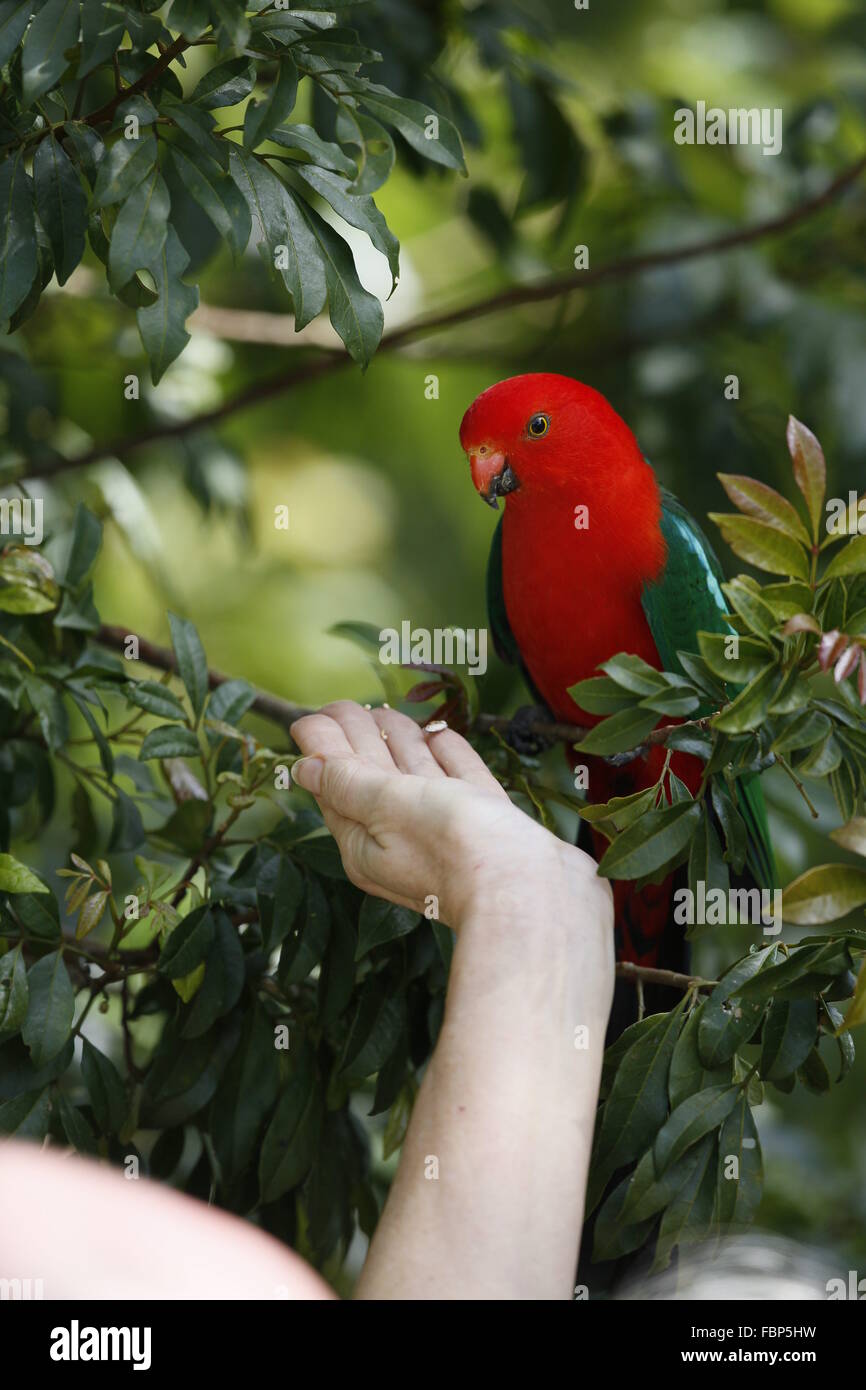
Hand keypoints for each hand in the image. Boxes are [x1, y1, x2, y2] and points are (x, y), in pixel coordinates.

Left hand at [290, 701, 610, 933]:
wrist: (532, 892)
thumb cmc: (454, 848)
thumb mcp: (387, 806)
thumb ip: (346, 780)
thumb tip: (302, 766)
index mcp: (366, 843)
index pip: (336, 787)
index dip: (324, 749)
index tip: (314, 715)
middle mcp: (403, 839)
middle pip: (373, 780)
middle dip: (359, 740)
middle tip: (349, 705)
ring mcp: (449, 832)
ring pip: (417, 778)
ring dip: (401, 744)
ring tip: (390, 713)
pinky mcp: (488, 825)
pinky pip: (460, 783)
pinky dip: (449, 758)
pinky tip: (444, 737)